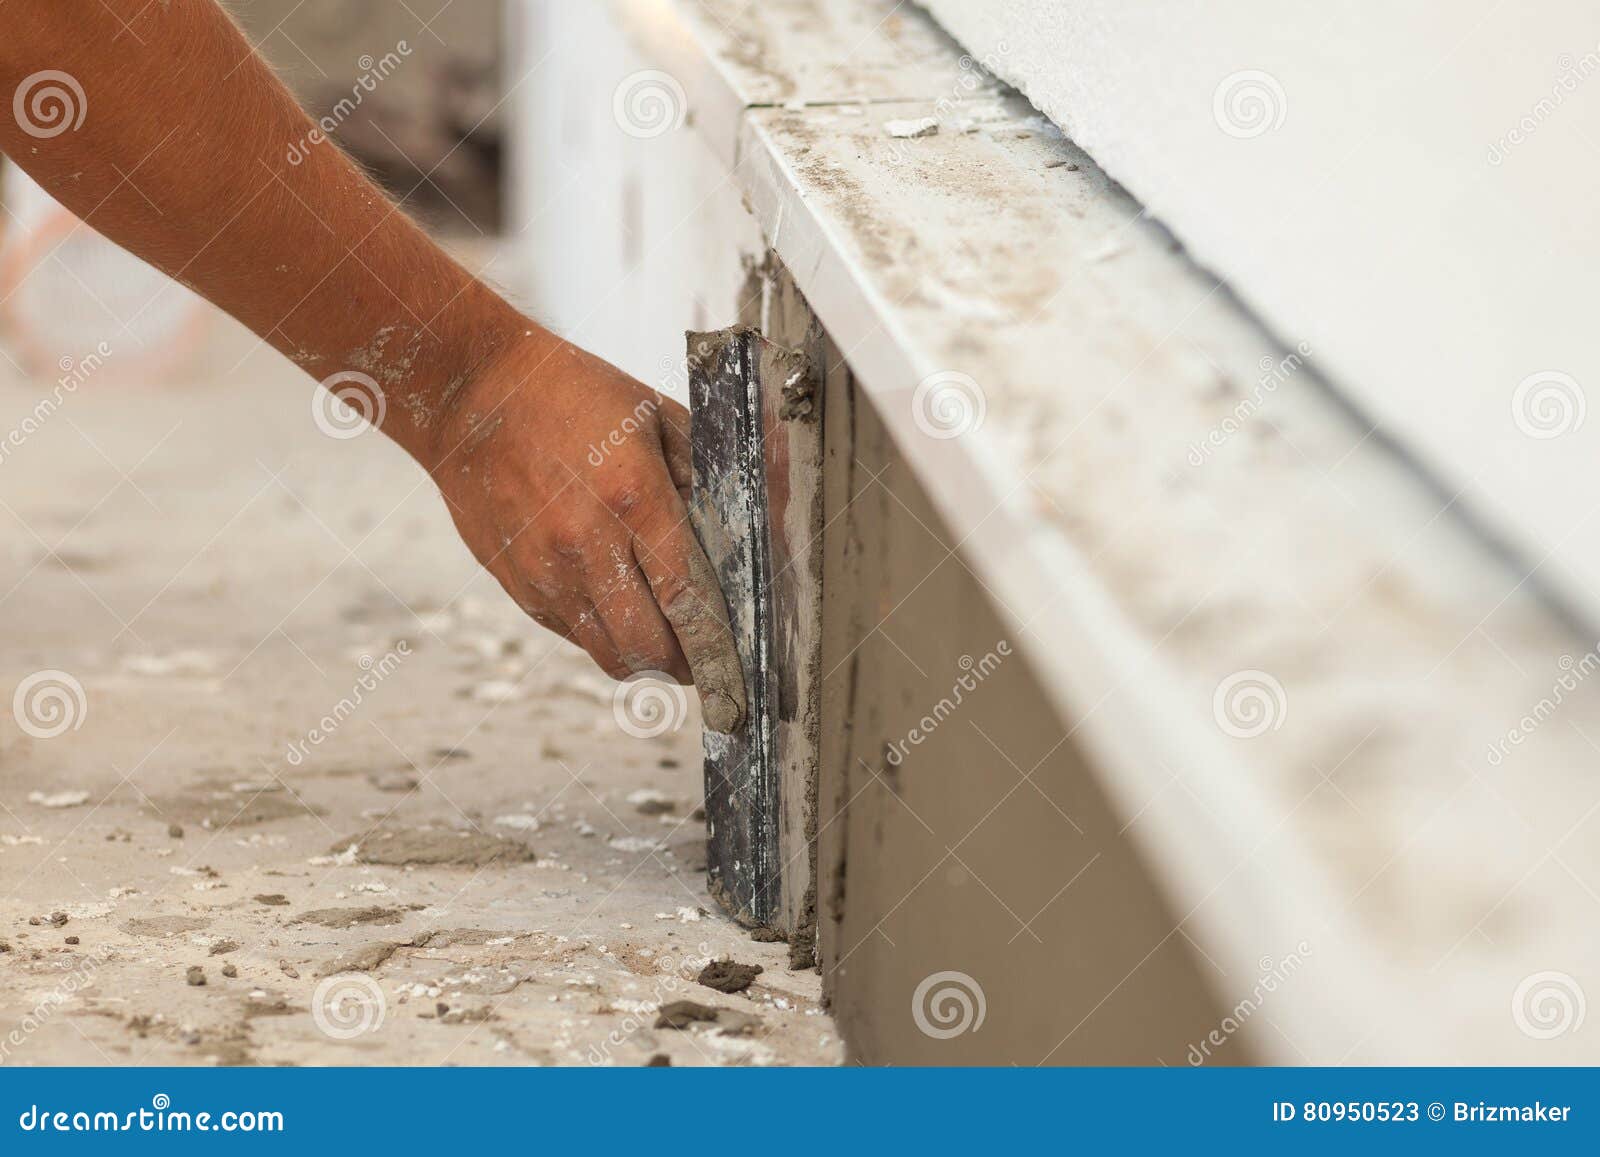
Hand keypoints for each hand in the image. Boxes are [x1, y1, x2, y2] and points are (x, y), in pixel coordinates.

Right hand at [427, 327, 745, 732]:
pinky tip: (618, 606)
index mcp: (631, 497)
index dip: (716, 641)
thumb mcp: (654, 417)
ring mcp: (545, 571)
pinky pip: (574, 635)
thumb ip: (703, 475)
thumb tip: (745, 531)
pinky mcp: (518, 584)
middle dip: (685, 664)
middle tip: (706, 659)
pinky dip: (604, 635)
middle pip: (646, 647)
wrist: (471, 395)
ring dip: (645, 659)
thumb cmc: (571, 397)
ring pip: (608, 655)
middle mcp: (584, 544)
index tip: (738, 660)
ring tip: (667, 643)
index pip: (685, 597)